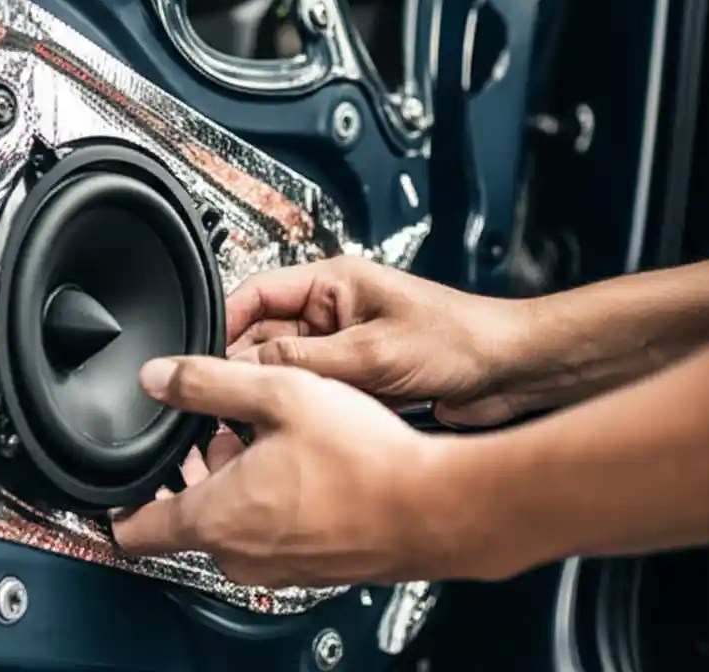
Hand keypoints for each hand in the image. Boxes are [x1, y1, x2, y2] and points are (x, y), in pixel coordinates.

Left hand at [111, 356, 504, 586]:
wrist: (437, 509)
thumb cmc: (365, 461)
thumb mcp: (278, 395)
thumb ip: (206, 382)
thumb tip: (156, 377)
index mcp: (214, 519)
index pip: (133, 530)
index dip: (116, 502)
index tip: (117, 479)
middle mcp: (238, 555)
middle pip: (185, 515)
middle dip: (192, 471)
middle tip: (214, 427)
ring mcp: (276, 567)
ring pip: (232, 521)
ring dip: (236, 480)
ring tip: (268, 433)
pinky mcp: (310, 566)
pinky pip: (270, 531)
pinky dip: (272, 498)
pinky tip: (304, 460)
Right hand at [225, 256, 531, 425]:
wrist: (510, 372)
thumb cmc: (459, 341)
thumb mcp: (371, 353)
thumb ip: (304, 363)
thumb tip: (246, 370)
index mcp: (332, 283)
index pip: (256, 293)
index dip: (222, 320)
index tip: (197, 350)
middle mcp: (332, 312)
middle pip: (263, 337)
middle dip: (246, 366)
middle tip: (226, 398)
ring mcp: (342, 346)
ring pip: (285, 370)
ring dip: (275, 390)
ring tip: (258, 414)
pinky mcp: (356, 377)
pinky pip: (312, 391)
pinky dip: (301, 406)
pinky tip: (292, 425)